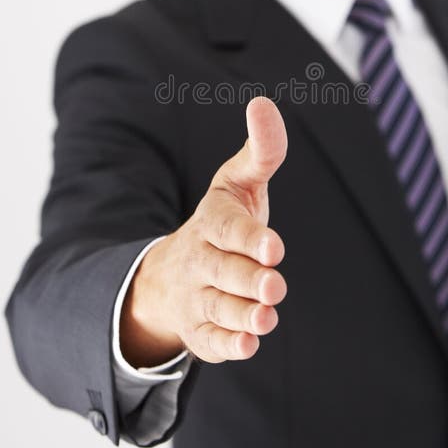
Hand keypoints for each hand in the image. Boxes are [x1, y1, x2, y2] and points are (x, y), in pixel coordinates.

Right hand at [120, 96, 287, 365]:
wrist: (173, 274)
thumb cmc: (222, 222)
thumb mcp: (237, 183)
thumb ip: (261, 150)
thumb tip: (263, 102)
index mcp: (212, 223)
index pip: (227, 230)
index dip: (248, 238)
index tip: (273, 248)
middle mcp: (201, 261)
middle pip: (223, 272)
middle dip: (248, 279)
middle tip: (274, 284)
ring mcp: (197, 298)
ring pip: (218, 309)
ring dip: (243, 314)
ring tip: (267, 317)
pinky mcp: (200, 331)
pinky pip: (210, 342)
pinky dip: (227, 345)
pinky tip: (247, 344)